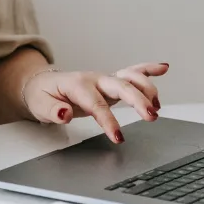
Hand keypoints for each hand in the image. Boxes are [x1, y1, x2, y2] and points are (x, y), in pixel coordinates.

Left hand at [21, 62, 169, 143]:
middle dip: (138, 100)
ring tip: (157, 106)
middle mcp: (94, 79)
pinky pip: (132, 72)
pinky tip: (164, 67)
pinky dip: (148, 69)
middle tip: (151, 116)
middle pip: (120, 86)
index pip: (96, 104)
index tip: (118, 136)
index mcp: (77, 85)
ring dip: (147, 88)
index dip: (109, 120)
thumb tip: (65, 114)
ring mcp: (104, 79)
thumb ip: (53, 110)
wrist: (41, 84)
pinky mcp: (111, 82)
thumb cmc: (42, 95)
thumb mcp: (40, 105)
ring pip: (130, 77)